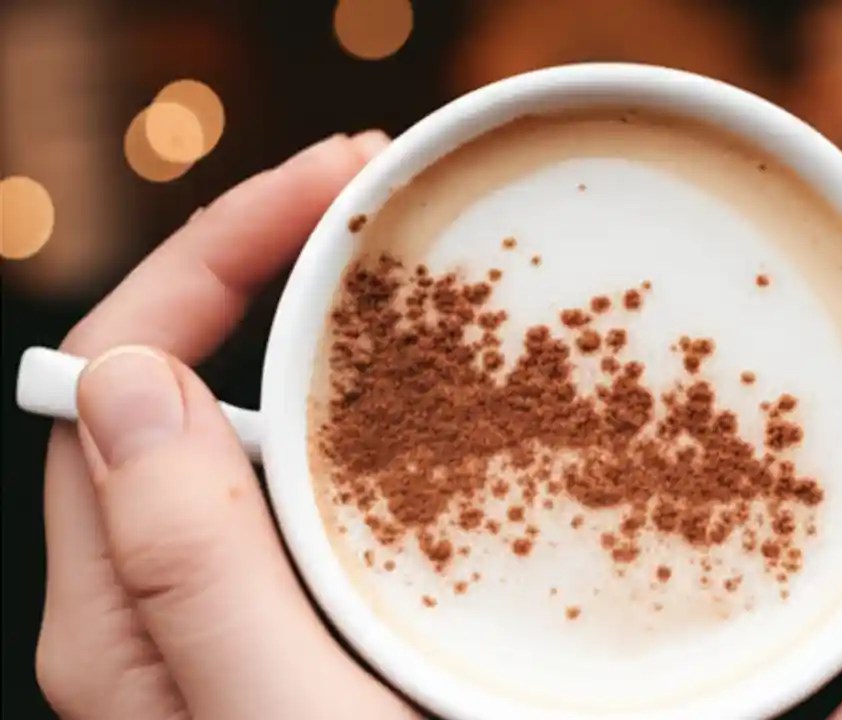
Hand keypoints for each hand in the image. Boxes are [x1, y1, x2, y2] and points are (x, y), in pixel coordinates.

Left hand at [35, 132, 417, 718]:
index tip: (334, 187)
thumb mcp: (276, 713)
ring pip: (253, 422)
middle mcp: (167, 598)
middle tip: (383, 200)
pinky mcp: (314, 615)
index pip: (119, 373)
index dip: (213, 254)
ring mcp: (241, 605)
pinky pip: (315, 482)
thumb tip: (128, 381)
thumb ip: (187, 570)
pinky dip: (368, 410)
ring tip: (414, 271)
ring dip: (322, 327)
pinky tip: (441, 394)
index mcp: (127, 613)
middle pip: (180, 376)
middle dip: (267, 262)